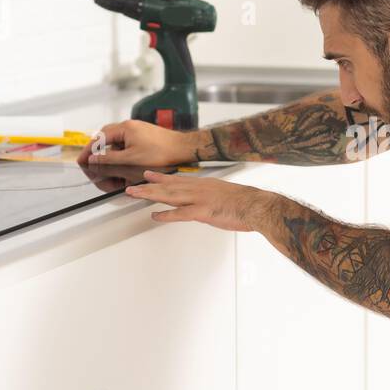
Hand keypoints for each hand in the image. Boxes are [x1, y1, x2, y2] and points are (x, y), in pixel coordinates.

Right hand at [78, 120, 196, 167]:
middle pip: (106, 140)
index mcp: (124, 128)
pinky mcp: (143, 138)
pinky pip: (126, 146)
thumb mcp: (131, 159)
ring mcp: (137, 132)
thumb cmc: (162, 152)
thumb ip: (109, 159)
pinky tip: (122, 168)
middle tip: (91, 166)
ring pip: (116, 144)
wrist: (183, 149)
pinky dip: (121, 157)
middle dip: (98, 154)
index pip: (99, 138)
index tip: (82, 160)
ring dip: (110, 157)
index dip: (88, 151)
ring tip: (108, 171)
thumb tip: (93, 159)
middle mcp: (129, 127)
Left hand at [125, 171, 273, 232]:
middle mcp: (199, 189)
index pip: (178, 179)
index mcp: (204, 185)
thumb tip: (206, 204)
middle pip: (169, 187)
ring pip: (170, 196)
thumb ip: (212, 198)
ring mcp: (200, 200)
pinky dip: (166, 214)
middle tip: (132, 185)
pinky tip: (155, 215)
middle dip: (149, 186)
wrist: (257, 205)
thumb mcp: (226, 195)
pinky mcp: (204, 212)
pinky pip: (181, 213)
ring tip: (135, 194)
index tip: (148, 174)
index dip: (161, 177)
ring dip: (151, 195)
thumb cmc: (246, 203)